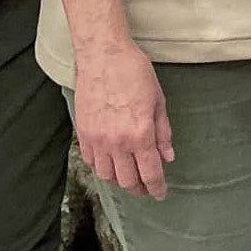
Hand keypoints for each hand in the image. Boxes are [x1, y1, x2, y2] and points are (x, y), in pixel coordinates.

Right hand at [74, 42, 174, 199]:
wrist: (103, 56)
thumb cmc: (134, 73)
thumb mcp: (158, 101)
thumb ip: (163, 132)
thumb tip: (168, 157)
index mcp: (140, 134)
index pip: (150, 173)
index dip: (156, 188)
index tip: (160, 194)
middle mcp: (117, 142)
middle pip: (127, 180)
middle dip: (139, 188)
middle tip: (147, 188)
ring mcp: (97, 140)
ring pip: (107, 176)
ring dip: (120, 181)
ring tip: (129, 178)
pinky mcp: (83, 134)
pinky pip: (92, 162)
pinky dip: (102, 168)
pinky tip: (111, 164)